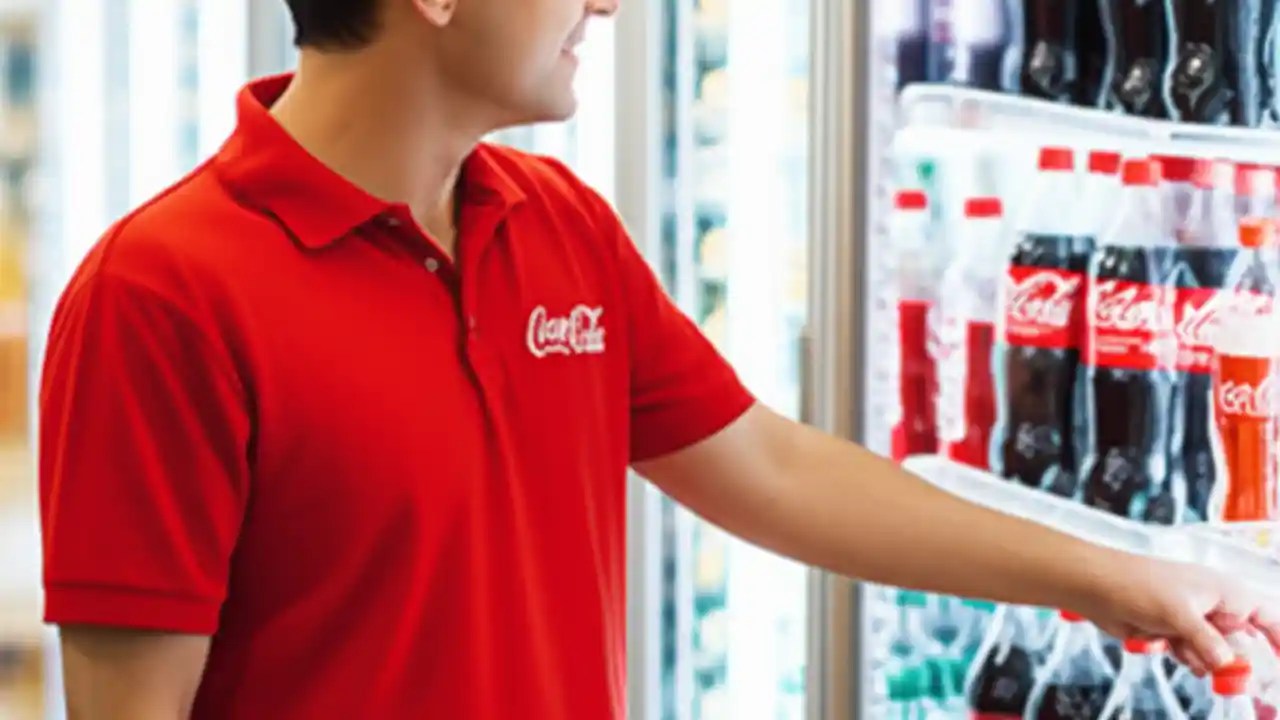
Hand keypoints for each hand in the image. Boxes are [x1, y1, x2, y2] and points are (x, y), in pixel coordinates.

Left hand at [1075, 553, 1279, 674]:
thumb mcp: (1179, 614)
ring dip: (1204, 659)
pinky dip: (1186, 657)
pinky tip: (1168, 646)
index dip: (1278, 639)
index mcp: (1225, 592)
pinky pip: (1193, 655)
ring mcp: (1193, 620)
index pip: (1266, 616)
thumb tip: (1228, 664)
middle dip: (1236, 660)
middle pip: (1243, 642)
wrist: (1097, 586)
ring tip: (1181, 646)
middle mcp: (1214, 606)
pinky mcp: (1174, 631)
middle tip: (1230, 675)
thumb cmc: (1140, 586)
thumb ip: (1207, 642)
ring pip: (1216, 653)